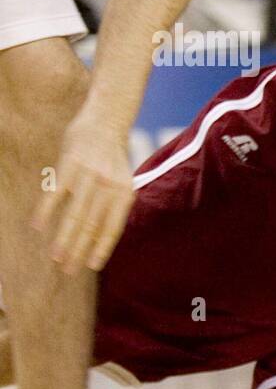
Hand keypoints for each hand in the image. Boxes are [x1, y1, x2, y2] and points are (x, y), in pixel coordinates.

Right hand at [31, 112, 134, 273]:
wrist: (106, 118)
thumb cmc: (111, 156)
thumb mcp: (121, 180)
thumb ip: (112, 204)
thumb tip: (98, 236)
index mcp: (125, 193)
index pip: (112, 227)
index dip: (101, 248)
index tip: (91, 267)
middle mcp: (109, 186)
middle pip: (92, 225)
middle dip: (79, 250)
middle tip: (68, 271)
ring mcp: (89, 175)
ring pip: (74, 214)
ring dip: (64, 238)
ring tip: (55, 257)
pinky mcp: (70, 164)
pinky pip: (55, 192)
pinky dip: (46, 210)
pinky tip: (37, 227)